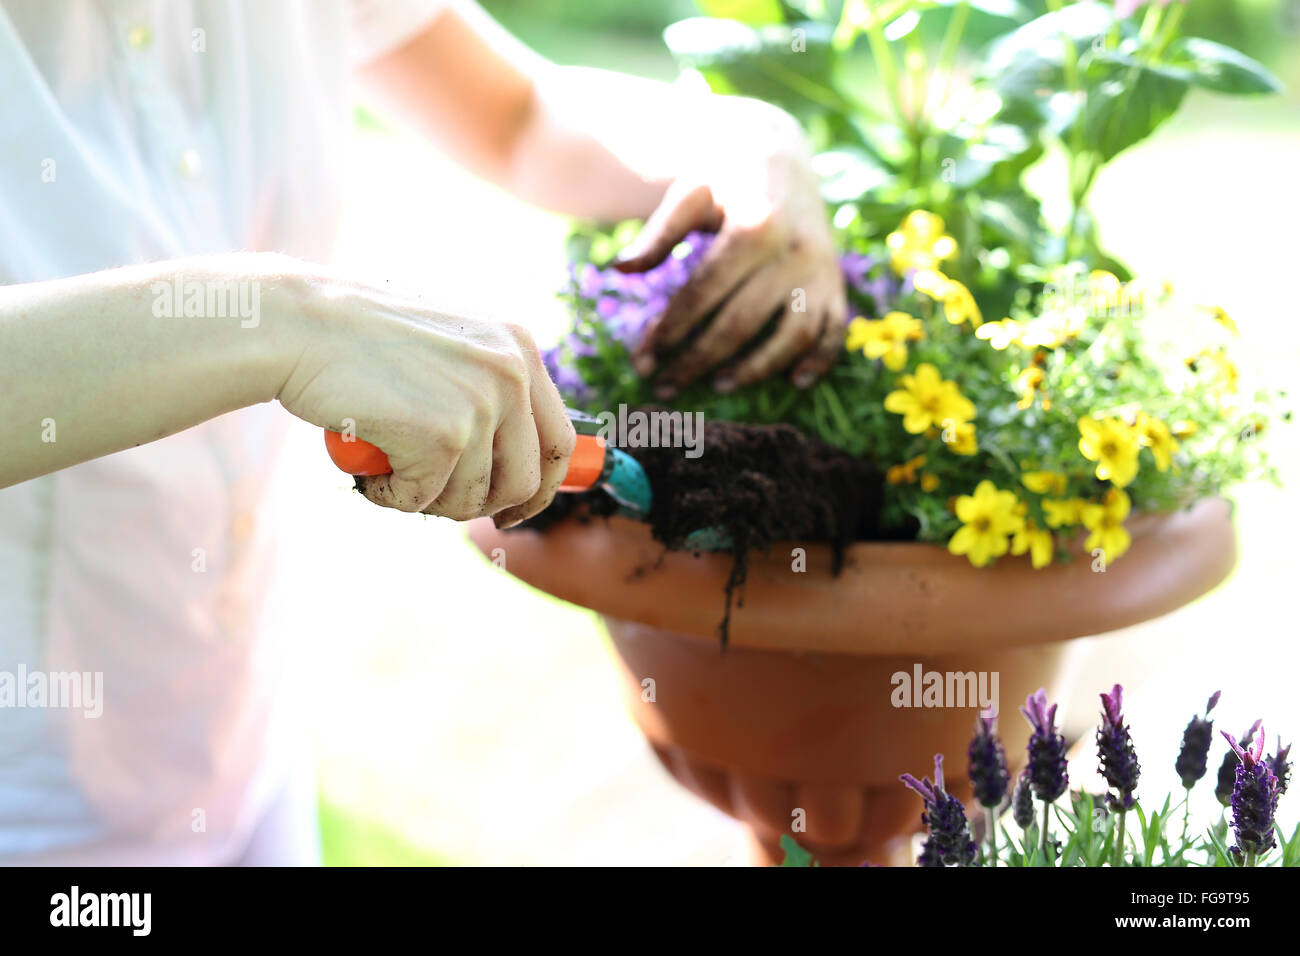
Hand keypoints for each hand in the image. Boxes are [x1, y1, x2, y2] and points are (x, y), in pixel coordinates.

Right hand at [275, 270, 574, 526]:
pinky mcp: (443, 437)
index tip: (515, 508)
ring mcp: (481, 405)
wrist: (303, 323)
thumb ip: (488, 387)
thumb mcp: (450, 346)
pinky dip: (391, 496)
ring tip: (390, 468)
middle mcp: (512, 374)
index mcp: (521, 349)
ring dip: (428, 500)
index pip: (560, 440)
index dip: (543, 486)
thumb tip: (519, 458)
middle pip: (526, 481)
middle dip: (485, 506)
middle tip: (443, 502)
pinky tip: (369, 468)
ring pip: (472, 499)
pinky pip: (424, 500)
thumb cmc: (363, 339)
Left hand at [614, 105, 845, 395]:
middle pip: (741, 323)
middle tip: (664, 385)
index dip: (671, 330)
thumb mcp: (688, 193)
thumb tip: (622, 269)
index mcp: (755, 226)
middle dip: (698, 360)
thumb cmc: (724, 177)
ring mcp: (820, 270)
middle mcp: (793, 251)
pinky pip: (833, 331)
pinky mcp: (835, 283)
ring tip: (719, 386)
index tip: (643, 359)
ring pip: (792, 336)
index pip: (705, 293)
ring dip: (757, 369)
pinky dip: (819, 361)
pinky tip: (794, 383)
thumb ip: (658, 234)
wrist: (780, 155)